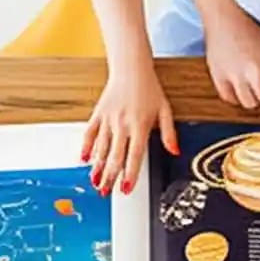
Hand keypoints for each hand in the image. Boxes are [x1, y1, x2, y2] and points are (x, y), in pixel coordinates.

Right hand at [84, 65, 177, 195]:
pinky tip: (84, 159)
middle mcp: (123, 124)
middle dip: (110, 177)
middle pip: (115, 156)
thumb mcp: (165, 110)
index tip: (126, 188)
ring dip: (98, 167)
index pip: (134, 155)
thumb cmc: (149, 88)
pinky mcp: (98, 113)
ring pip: (101, 148)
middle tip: (107, 192)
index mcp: (140, 125)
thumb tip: (174, 151)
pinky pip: (90, 133)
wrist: (131, 68)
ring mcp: (108, 119)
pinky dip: (86, 147)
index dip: (130, 174)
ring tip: (95, 182)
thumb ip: (169, 133)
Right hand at [205, 10, 259, 134]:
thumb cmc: (250, 31)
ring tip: (245, 74)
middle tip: (259, 74)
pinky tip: (233, 75)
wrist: (223, 17)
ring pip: (249, 104)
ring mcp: (237, 76)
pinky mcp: (219, 78)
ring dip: (249, 94)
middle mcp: (257, 72)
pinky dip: (233, 92)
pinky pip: (230, 99)